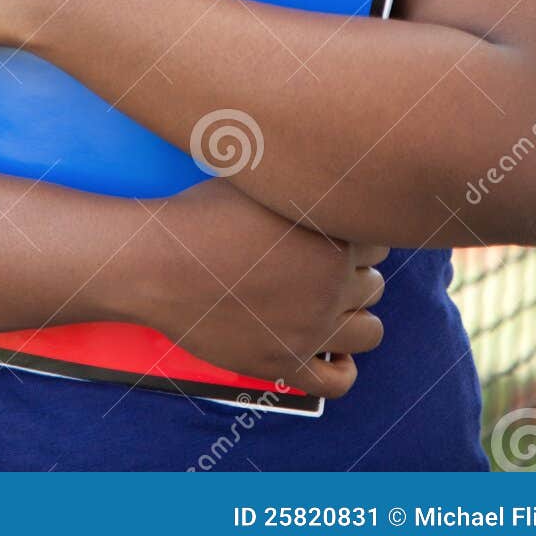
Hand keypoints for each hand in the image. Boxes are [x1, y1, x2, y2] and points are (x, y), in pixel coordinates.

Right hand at [102, 179, 386, 399]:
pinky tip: (331, 352)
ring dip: (355, 318)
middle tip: (321, 269)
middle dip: (354, 276)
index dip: (357, 239)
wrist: (157, 263)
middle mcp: (331, 284)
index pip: (378, 242)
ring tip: (330, 307)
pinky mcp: (285, 363)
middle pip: (375, 286)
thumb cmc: (200, 213)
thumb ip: (297, 178)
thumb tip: (317, 153)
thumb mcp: (255, 179)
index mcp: (331, 237)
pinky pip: (338, 382)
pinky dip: (342, 369)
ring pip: (370, 332)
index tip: (334, 237)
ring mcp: (311, 329)